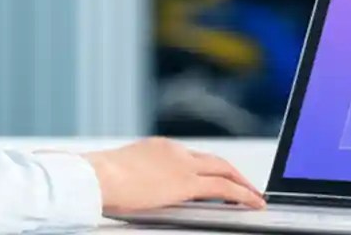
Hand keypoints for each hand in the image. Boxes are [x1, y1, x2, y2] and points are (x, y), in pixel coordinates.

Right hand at [82, 137, 266, 215]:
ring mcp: (182, 165)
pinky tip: (252, 203)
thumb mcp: (120, 174)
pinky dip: (242, 194)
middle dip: (232, 172)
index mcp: (158, 147)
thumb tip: (132, 190)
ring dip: (242, 183)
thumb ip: (135, 178)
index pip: (192, 156)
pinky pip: (224, 187)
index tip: (215, 175)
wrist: (96, 176)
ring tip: (254, 196)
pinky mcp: (187, 183)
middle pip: (214, 160)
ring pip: (224, 170)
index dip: (208, 166)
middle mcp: (174, 151)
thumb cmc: (97, 179)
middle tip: (245, 184)